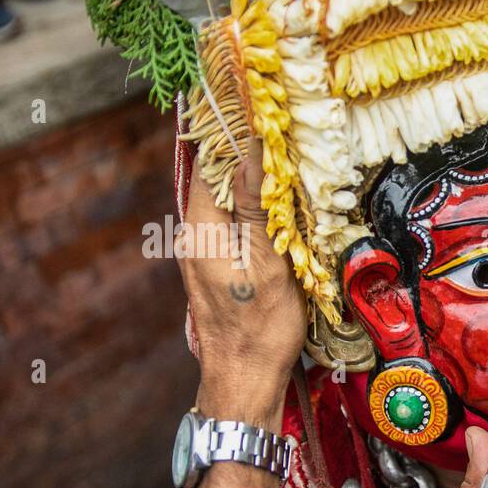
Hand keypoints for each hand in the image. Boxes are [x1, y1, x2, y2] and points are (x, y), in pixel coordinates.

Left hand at [178, 139, 306, 424]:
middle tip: (287, 133)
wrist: (245, 380)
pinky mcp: (218, 266)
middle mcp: (194, 233)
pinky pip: (236, 223)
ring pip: (229, 200)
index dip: (234, 130)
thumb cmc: (259, 327)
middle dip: (250, 152)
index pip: (211, 158)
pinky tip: (285, 212)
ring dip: (258, 183)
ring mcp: (204, 251)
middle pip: (219, 176)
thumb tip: (253, 148)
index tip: (261, 108)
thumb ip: (259, 205)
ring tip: (292, 166)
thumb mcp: (267, 261)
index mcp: (201, 226)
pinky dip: (258, 210)